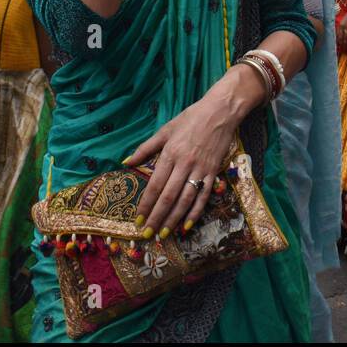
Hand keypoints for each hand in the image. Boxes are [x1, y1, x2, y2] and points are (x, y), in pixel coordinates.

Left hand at [126, 91, 239, 238]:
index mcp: (170, 153)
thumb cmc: (190, 119)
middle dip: (156, 217)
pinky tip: (187, 226)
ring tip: (164, 234)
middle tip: (147, 234)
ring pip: (185, 200)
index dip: (146, 204)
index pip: (155, 185)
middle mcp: (185, 164)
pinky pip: (203, 196)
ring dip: (173, 219)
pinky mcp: (214, 172)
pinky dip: (195, 212)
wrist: (220, 112)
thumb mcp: (165, 130)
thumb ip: (145, 148)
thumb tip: (126, 162)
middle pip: (168, 197)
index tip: (138, 219)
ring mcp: (201, 169)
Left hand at [336, 8, 346, 50]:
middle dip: (340, 43)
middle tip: (341, 49)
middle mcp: (342, 26)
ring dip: (344, 43)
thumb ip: (343, 26)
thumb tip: (343, 32)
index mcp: (340, 24)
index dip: (337, 40)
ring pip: (345, 37)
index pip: (337, 34)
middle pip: (340, 36)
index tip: (338, 45)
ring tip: (345, 48)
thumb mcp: (345, 20)